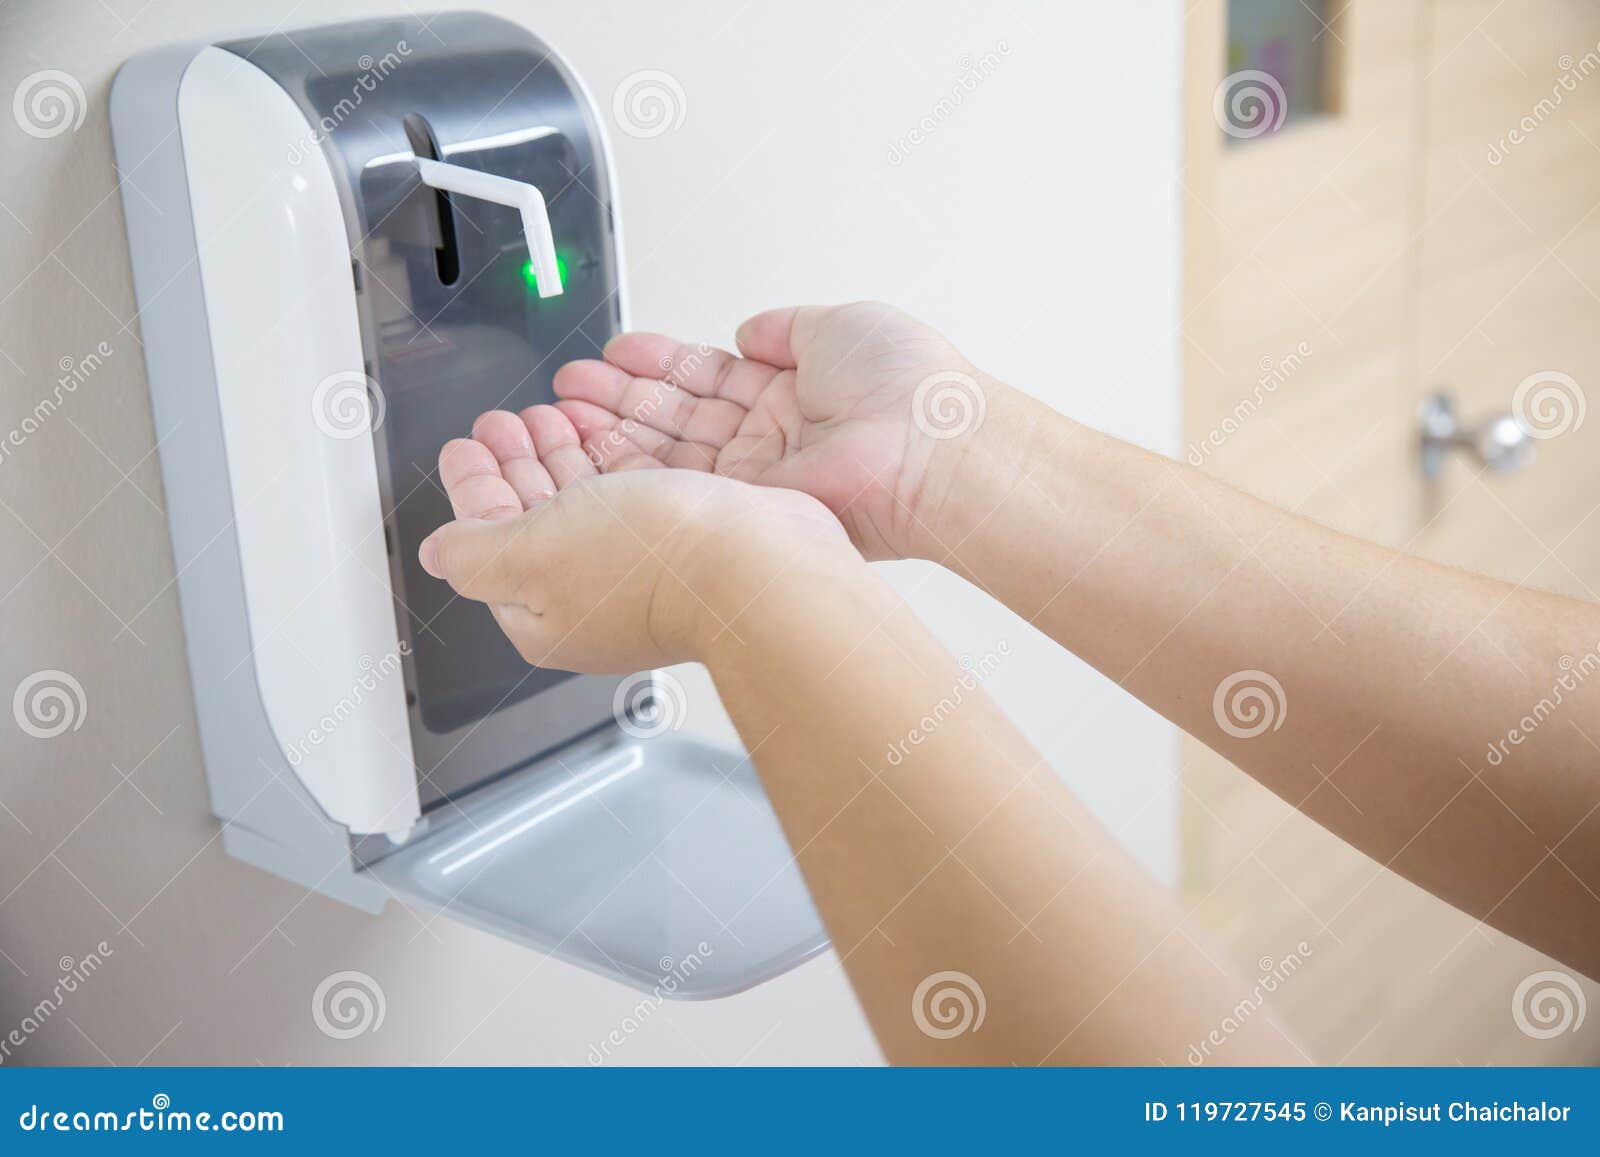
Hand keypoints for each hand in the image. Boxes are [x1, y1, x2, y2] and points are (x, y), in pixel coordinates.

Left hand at [418, 405, 855, 673]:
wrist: (759, 563)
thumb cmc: (653, 566)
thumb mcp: (529, 552)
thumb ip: (474, 551)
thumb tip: (436, 554)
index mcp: (542, 613)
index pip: (488, 542)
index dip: (474, 488)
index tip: (464, 447)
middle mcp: (593, 598)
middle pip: (536, 520)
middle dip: (517, 464)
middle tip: (502, 424)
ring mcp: (643, 572)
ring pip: (588, 503)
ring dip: (562, 453)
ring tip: (546, 416)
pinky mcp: (688, 544)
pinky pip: (636, 494)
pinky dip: (611, 457)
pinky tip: (606, 432)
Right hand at [552, 302, 1002, 560]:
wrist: (931, 444)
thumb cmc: (908, 385)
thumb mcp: (839, 324)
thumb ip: (786, 327)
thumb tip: (751, 329)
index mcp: (794, 393)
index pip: (709, 377)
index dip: (659, 364)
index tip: (617, 353)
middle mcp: (773, 439)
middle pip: (680, 416)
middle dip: (621, 399)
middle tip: (570, 386)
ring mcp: (759, 479)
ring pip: (671, 452)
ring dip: (615, 431)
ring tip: (563, 412)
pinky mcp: (750, 509)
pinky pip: (683, 487)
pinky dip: (635, 469)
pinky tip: (594, 450)